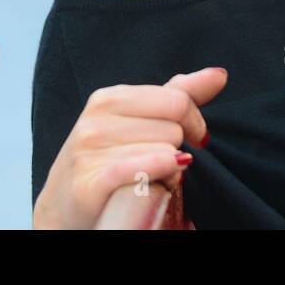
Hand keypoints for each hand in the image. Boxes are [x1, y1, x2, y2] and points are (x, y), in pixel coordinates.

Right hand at [32, 66, 227, 228]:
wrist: (65, 209)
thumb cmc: (107, 162)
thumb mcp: (140, 123)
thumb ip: (179, 96)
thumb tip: (219, 75)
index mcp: (108, 98)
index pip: (178, 99)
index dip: (194, 124)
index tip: (191, 141)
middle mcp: (94, 120)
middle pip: (174, 128)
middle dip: (177, 150)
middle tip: (159, 165)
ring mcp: (88, 151)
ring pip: (165, 151)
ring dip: (167, 172)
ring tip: (147, 179)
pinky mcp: (88, 182)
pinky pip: (143, 170)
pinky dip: (158, 175)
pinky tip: (152, 184)